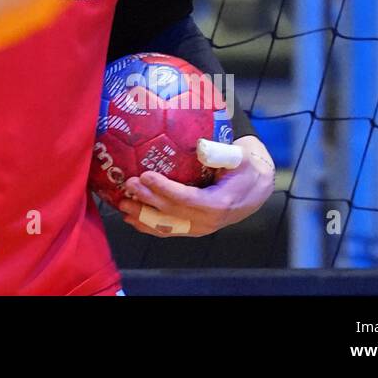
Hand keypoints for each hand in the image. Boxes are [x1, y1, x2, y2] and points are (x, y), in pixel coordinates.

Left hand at [114, 135, 275, 237]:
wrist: (255, 190)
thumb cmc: (245, 169)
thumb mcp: (240, 158)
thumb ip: (221, 153)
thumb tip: (201, 147)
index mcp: (220, 203)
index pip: (187, 199)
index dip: (164, 189)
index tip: (145, 175)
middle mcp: (208, 221)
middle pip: (172, 213)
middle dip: (146, 199)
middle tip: (128, 184)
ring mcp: (200, 228)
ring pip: (166, 226)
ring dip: (142, 216)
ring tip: (122, 204)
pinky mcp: (192, 229)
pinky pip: (168, 230)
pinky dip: (148, 226)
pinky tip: (131, 218)